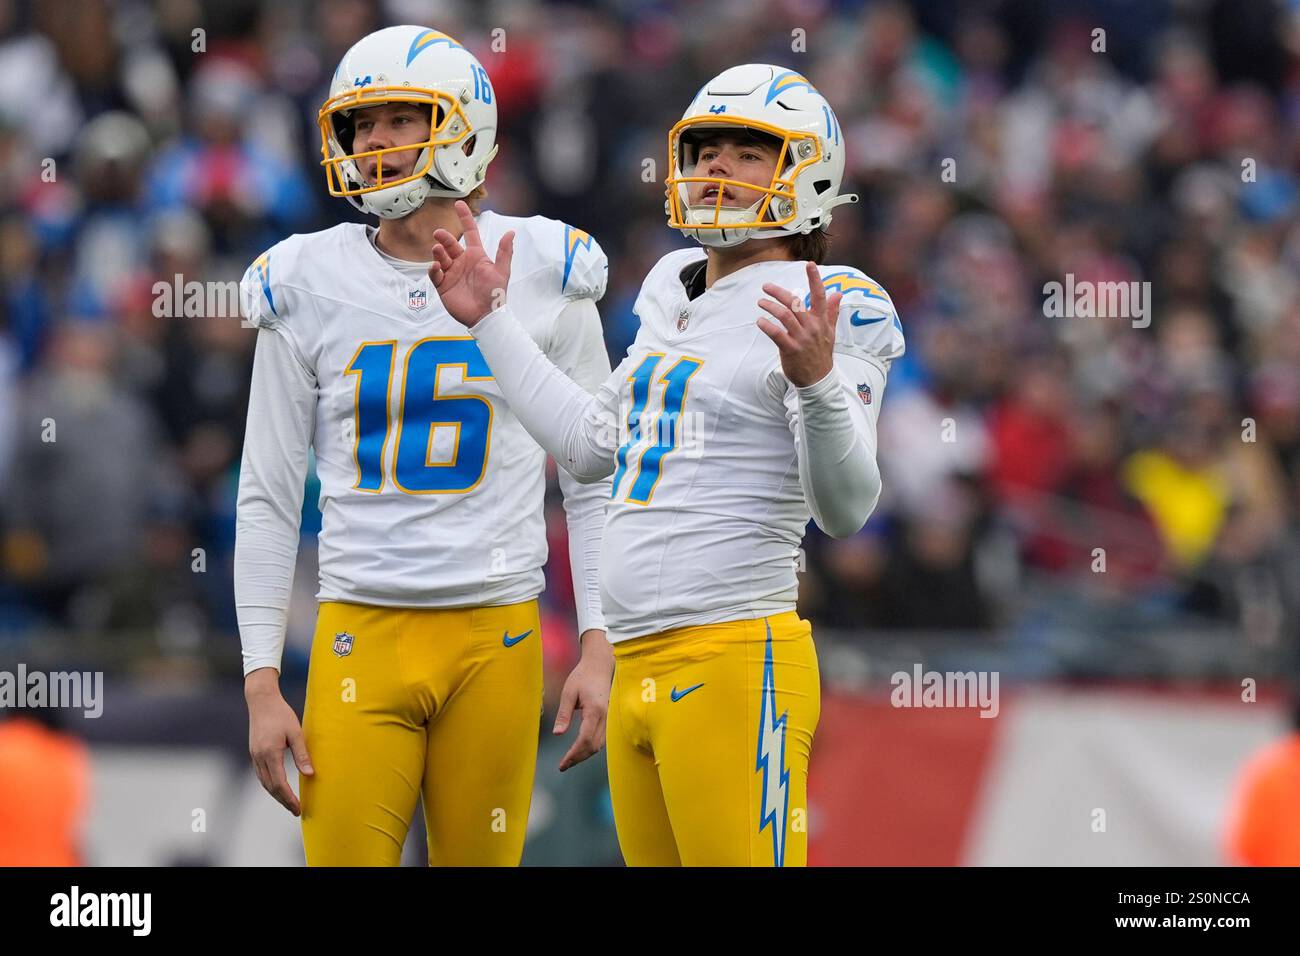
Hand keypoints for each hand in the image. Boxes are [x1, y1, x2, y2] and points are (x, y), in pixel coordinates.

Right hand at [245, 668, 312, 815]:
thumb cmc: (281, 714)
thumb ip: (302, 754)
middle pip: (270, 787)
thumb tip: (310, 774)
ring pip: (264, 782)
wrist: (261, 700)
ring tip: (289, 802)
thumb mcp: (296, 732)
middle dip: (283, 801)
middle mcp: (259, 757)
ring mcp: (254, 755)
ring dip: (276, 794)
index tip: (299, 807)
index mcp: (270, 753)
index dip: (289, 798)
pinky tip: (278, 786)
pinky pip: (261, 774)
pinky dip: (270, 784)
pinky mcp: (254, 752)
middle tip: (296, 810)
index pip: (279, 784)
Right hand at [428, 199, 514, 327]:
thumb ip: (504, 252)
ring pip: (441, 257)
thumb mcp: (502, 272)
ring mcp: (452, 273)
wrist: (486, 317)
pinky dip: (434, 269)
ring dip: (438, 252)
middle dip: (444, 238)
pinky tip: (436, 267)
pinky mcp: (443, 285)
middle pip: (450, 244)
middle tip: (439, 234)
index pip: (470, 233)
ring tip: (438, 250)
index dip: (464, 218)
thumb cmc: (496, 294)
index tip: (458, 204)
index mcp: (476, 256)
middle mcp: (462, 262)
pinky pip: (435, 274)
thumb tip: (511, 232)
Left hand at [554, 629, 613, 771]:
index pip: (585, 739)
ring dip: (585, 754)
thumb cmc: (583, 676)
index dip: (574, 754)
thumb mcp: (569, 692)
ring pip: (600, 744)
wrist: (600, 664)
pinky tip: (581, 749)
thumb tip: (557, 734)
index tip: (562, 763)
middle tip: (563, 765)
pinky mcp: (609, 718)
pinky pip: (602, 738)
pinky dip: (591, 747)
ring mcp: (609, 718)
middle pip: (594, 746)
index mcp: (595, 710)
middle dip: (578, 758)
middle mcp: (605, 717)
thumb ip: (564, 714)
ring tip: (569, 760)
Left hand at [757, 260, 841, 387]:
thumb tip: (839, 294)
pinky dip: (766, 325)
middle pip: (795, 303)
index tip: (810, 264)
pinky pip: (776, 333)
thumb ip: (832, 312)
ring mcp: (801, 338)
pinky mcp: (791, 349)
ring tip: (760, 302)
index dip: (815, 279)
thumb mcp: (830, 332)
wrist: (818, 380)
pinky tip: (760, 321)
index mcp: (821, 321)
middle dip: (779, 292)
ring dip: (770, 306)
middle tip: (766, 286)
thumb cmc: (822, 354)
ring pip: (784, 315)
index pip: (819, 296)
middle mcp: (812, 327)